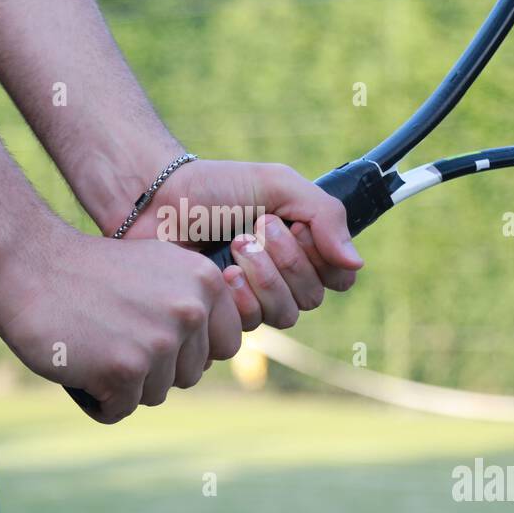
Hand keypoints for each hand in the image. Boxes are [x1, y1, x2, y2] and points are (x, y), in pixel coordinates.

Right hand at [0, 220, 240, 423]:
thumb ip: (193, 303)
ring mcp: (159, 341)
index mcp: (205, 282)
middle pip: (188, 375)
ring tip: (96, 346)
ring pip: (155, 394)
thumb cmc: (90, 272)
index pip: (226, 346)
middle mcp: (190, 311)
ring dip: (123, 383)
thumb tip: (221, 353)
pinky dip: (96, 399)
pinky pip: (119, 410)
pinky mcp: (125, 369)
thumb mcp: (159, 269)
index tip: (153, 331)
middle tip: (113, 334)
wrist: (29, 264)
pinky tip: (79, 365)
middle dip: (152, 367)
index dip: (187, 349)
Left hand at [123, 160, 363, 329]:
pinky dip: (239, 298)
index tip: (297, 227)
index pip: (337, 276)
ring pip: (283, 316)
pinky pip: (248, 327)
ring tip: (235, 246)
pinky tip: (220, 274)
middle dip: (286, 262)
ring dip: (264, 279)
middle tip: (256, 228)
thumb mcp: (277, 185)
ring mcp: (250, 300)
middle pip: (311, 298)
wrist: (156, 201)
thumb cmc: (214, 188)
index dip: (322, 259)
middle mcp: (280, 278)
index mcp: (299, 247)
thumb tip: (356, 264)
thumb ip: (324, 215)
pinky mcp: (221, 318)